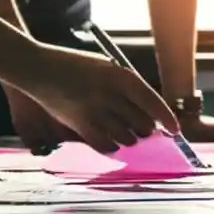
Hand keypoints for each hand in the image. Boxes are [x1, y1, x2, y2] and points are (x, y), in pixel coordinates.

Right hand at [16, 44, 179, 152]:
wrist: (39, 68)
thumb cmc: (75, 67)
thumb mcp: (105, 68)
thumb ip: (125, 87)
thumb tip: (148, 112)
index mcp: (120, 76)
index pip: (152, 101)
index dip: (167, 118)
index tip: (175, 130)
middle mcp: (110, 94)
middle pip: (142, 123)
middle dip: (147, 129)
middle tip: (145, 129)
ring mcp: (94, 111)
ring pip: (126, 137)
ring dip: (130, 139)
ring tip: (126, 133)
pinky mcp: (79, 125)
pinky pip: (105, 145)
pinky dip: (112, 146)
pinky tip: (112, 142)